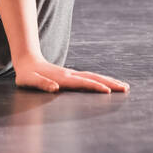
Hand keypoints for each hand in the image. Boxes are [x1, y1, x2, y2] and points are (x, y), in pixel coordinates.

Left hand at [14, 55, 128, 93]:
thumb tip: (54, 88)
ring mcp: (72, 74)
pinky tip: (108, 84)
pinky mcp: (72, 76)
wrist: (27, 61)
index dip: (95, 86)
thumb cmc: (27, 75)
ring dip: (109, 81)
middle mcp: (70, 75)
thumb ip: (41, 84)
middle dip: (110, 83)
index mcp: (62, 78)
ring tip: (123, 86)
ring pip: (94, 76)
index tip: (108, 91)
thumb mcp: (29, 81)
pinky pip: (90, 78)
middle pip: (93, 77)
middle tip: (126, 88)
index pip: (82, 82)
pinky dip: (102, 80)